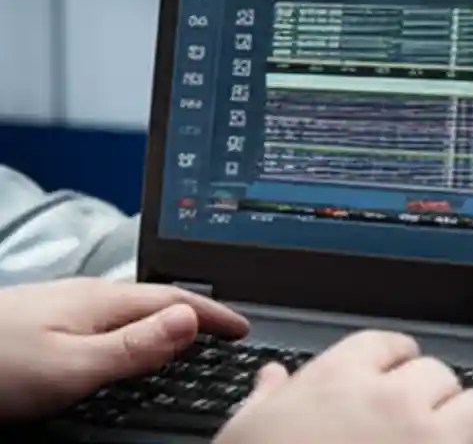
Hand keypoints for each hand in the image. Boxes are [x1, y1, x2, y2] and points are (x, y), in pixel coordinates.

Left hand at [0, 278, 248, 420]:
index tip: (243, 327)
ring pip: (126, 307)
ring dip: (161, 318)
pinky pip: (103, 318)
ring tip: (183, 334)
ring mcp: (58, 304)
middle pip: (153, 298)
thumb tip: (191, 320)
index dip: (213, 314)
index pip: (175, 300)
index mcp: (100, 303)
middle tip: (223, 330)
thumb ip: (134, 346)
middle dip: (193, 312)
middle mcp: (83, 296)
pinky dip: (130, 327)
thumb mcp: (72, 367)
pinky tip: (118, 341)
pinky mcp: (38, 319)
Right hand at [216, 330, 472, 443]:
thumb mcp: (244, 436)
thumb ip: (267, 401)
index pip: (388, 346)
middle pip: (437, 374)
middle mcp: (392, 400)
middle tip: (415, 428)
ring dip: (468, 425)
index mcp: (339, 380)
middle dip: (429, 399)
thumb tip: (275, 379)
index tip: (391, 383)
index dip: (392, 366)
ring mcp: (429, 439)